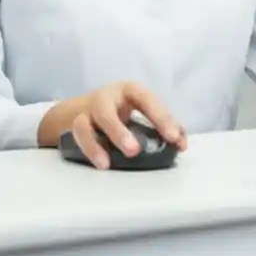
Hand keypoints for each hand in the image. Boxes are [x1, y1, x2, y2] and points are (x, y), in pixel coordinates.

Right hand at [38, 81, 186, 168]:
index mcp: (129, 91)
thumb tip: (181, 144)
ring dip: (95, 145)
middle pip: (107, 111)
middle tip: (133, 151)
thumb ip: (163, 125)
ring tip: (107, 164)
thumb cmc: (120, 110)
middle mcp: (106, 98)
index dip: (161, 118)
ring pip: (85, 124)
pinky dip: (88, 150)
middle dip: (119, 131)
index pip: (146, 100)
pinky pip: (77, 137)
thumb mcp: (142, 110)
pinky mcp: (75, 125)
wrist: (81, 108)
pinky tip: (101, 164)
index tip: (174, 138)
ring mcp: (87, 112)